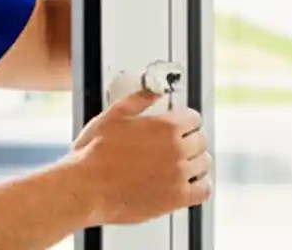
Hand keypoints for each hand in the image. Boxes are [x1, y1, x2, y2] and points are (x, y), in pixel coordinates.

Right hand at [70, 90, 212, 225]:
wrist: (87, 188)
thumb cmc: (94, 154)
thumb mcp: (112, 117)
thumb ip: (138, 100)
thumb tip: (153, 92)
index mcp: (165, 127)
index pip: (194, 118)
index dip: (185, 119)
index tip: (180, 124)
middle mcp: (177, 150)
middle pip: (201, 140)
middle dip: (190, 139)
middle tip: (177, 143)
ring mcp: (179, 175)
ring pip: (204, 164)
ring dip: (195, 161)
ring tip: (181, 163)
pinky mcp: (177, 198)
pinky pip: (204, 189)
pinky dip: (200, 185)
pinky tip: (188, 182)